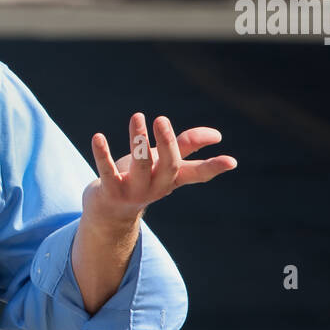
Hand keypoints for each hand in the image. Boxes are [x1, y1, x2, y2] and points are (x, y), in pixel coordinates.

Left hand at [83, 113, 236, 228]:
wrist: (108, 212)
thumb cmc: (139, 180)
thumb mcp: (162, 163)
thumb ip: (185, 146)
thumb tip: (217, 136)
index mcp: (171, 178)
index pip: (197, 173)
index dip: (213, 167)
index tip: (231, 161)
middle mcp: (156, 187)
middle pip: (168, 166)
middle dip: (167, 143)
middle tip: (161, 119)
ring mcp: (133, 191)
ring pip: (139, 165)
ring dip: (138, 140)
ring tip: (137, 117)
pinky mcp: (110, 192)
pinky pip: (106, 171)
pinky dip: (102, 154)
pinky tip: (98, 137)